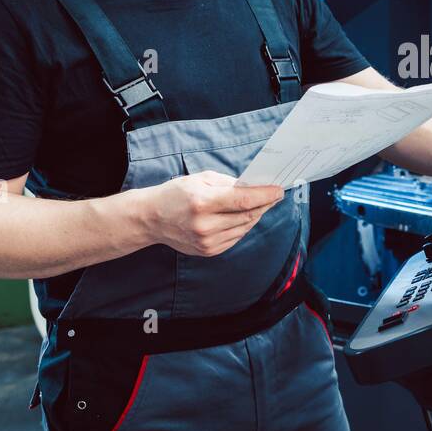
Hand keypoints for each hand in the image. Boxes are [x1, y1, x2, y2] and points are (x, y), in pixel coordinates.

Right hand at [144, 170, 283, 256]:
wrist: (152, 219)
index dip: (265, 195)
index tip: (279, 190)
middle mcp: (205, 225)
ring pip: (245, 228)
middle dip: (265, 204)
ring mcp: (207, 242)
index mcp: (202, 203)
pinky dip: (244, 226)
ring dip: (256, 215)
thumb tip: (255, 187)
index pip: (244, 200)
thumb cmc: (176, 194)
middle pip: (248, 215)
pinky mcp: (209, 251)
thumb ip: (229, 183)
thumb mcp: (201, 179)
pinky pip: (236, 237)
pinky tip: (245, 216)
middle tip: (275, 195)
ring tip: (261, 203)